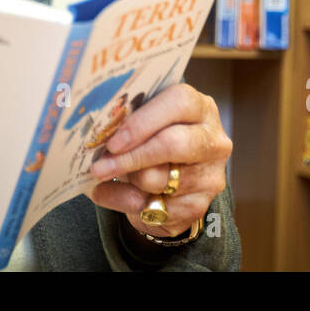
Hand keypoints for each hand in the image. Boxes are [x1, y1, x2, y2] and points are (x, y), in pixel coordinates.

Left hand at [85, 84, 231, 238]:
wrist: (169, 184)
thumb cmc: (152, 140)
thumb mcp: (144, 123)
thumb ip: (129, 120)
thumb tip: (96, 132)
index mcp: (200, 108)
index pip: (179, 103)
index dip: (143, 122)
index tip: (113, 140)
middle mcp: (213, 141)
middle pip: (173, 143)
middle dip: (131, 156)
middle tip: (100, 165)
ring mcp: (209, 176)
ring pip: (159, 178)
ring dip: (126, 178)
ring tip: (106, 173)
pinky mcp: (198, 206)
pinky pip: (153, 207)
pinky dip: (124, 201)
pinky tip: (113, 193)